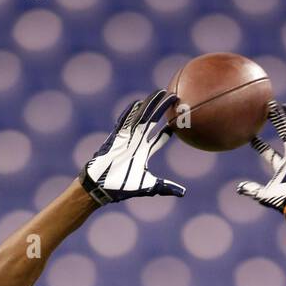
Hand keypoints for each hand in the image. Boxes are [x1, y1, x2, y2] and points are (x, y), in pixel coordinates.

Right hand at [79, 91, 186, 205]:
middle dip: (162, 109)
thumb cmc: (122, 187)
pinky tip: (138, 103)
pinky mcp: (116, 138)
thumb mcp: (148, 186)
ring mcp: (126, 138)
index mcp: (143, 152)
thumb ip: (165, 187)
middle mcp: (136, 142)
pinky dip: (130, 113)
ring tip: (161, 92)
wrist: (102, 187)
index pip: (158, 138)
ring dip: (150, 104)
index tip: (177, 121)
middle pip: (152, 121)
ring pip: (141, 117)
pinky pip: (124, 122)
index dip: (167, 130)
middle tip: (174, 98)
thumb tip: (183, 192)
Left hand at [236, 102, 285, 214]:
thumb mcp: (263, 195)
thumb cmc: (283, 199)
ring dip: (283, 117)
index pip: (269, 154)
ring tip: (275, 105)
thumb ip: (251, 190)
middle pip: (282, 136)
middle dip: (275, 125)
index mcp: (281, 168)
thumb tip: (238, 188)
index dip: (260, 145)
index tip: (252, 137)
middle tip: (266, 113)